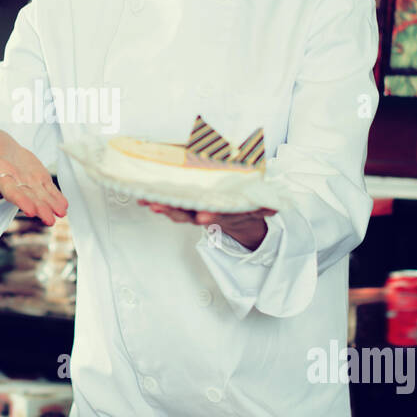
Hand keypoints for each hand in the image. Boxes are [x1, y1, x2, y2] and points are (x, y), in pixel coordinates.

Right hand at [0, 128, 67, 226]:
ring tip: (60, 215)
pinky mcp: (39, 178)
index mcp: (2, 174)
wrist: (0, 146)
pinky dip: (56, 198)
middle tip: (48, 219)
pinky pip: (49, 190)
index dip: (20, 198)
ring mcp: (28, 181)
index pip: (10, 189)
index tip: (29, 209)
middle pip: (28, 197)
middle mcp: (16, 182)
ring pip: (40, 196)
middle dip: (39, 208)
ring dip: (50, 206)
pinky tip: (64, 207)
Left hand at [137, 200, 275, 251]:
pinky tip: (140, 197)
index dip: (209, 216)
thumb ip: (264, 207)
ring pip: (174, 210)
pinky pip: (167, 204)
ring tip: (146, 201)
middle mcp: (204, 214)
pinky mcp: (182, 207)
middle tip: (158, 206)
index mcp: (221, 213)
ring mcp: (191, 211)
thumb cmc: (241, 207)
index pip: (215, 215)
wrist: (235, 219)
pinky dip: (153, 201)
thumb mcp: (256, 208)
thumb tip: (276, 208)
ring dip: (159, 206)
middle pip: (186, 214)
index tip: (202, 217)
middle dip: (172, 211)